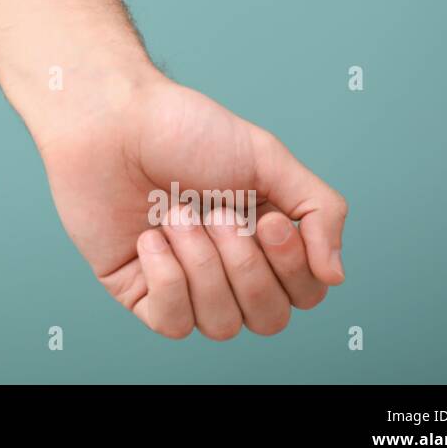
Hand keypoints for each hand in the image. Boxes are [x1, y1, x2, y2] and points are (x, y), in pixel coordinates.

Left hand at [37, 69, 347, 339]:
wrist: (111, 121)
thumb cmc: (183, 130)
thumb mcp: (267, 157)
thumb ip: (319, 210)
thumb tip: (335, 276)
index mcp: (263, 239)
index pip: (305, 294)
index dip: (291, 267)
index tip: (266, 219)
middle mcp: (226, 269)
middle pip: (268, 319)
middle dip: (244, 265)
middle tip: (214, 211)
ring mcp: (182, 283)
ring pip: (222, 326)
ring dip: (202, 265)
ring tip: (176, 215)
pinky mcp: (138, 291)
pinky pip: (173, 324)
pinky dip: (167, 279)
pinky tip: (149, 239)